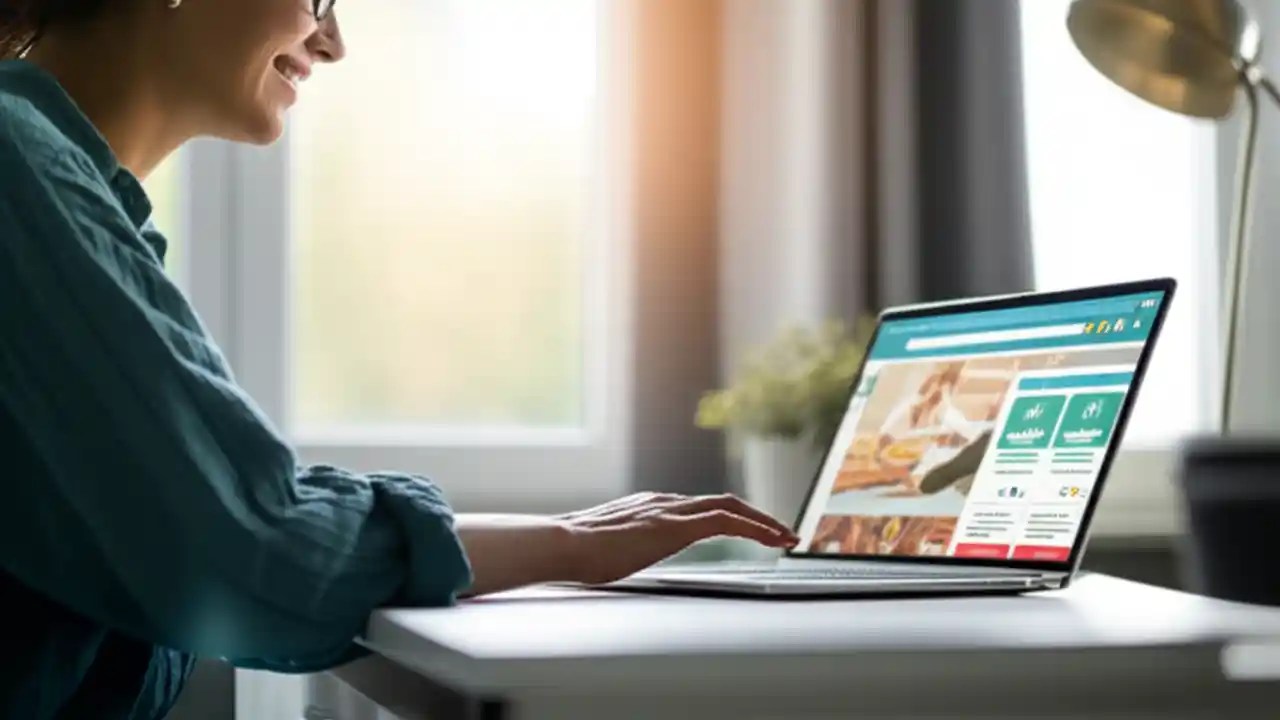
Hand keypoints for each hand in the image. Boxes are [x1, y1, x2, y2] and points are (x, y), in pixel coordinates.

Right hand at [555, 492, 799, 585]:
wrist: (562, 544)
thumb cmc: (576, 554)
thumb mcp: (609, 550)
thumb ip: (623, 548)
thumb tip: (616, 560)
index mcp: (650, 508)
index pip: (700, 508)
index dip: (731, 518)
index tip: (750, 533)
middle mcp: (665, 502)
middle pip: (722, 502)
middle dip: (757, 517)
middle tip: (782, 533)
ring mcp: (670, 510)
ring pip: (729, 507)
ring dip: (762, 522)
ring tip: (786, 537)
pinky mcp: (675, 525)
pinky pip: (725, 520)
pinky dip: (753, 527)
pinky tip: (771, 538)